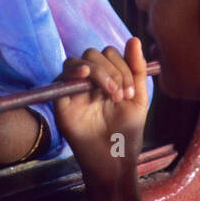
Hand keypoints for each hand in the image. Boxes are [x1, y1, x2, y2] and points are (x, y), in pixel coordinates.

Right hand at [54, 38, 149, 188]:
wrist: (114, 162)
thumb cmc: (127, 133)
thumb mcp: (139, 98)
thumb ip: (137, 69)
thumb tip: (134, 39)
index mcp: (108, 78)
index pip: (110, 54)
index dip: (123, 66)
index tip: (131, 93)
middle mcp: (89, 82)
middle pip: (93, 54)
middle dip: (113, 70)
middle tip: (121, 96)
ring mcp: (74, 91)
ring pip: (77, 62)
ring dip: (98, 72)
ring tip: (111, 94)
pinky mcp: (61, 103)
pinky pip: (60, 78)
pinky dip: (73, 72)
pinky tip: (85, 76)